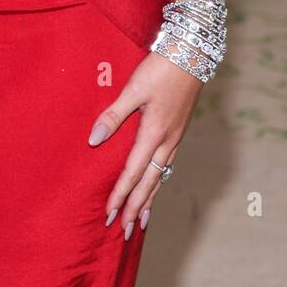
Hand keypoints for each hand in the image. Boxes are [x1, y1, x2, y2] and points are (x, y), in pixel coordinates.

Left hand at [88, 50, 202, 235]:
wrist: (192, 55)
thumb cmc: (160, 69)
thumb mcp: (133, 89)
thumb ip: (113, 115)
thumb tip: (94, 140)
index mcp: (153, 134)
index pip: (133, 173)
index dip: (120, 194)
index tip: (110, 214)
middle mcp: (167, 142)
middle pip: (149, 183)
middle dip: (135, 207)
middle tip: (124, 231)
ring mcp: (175, 138)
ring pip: (160, 177)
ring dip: (149, 200)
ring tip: (142, 222)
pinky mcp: (178, 132)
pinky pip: (167, 166)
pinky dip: (159, 183)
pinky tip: (156, 186)